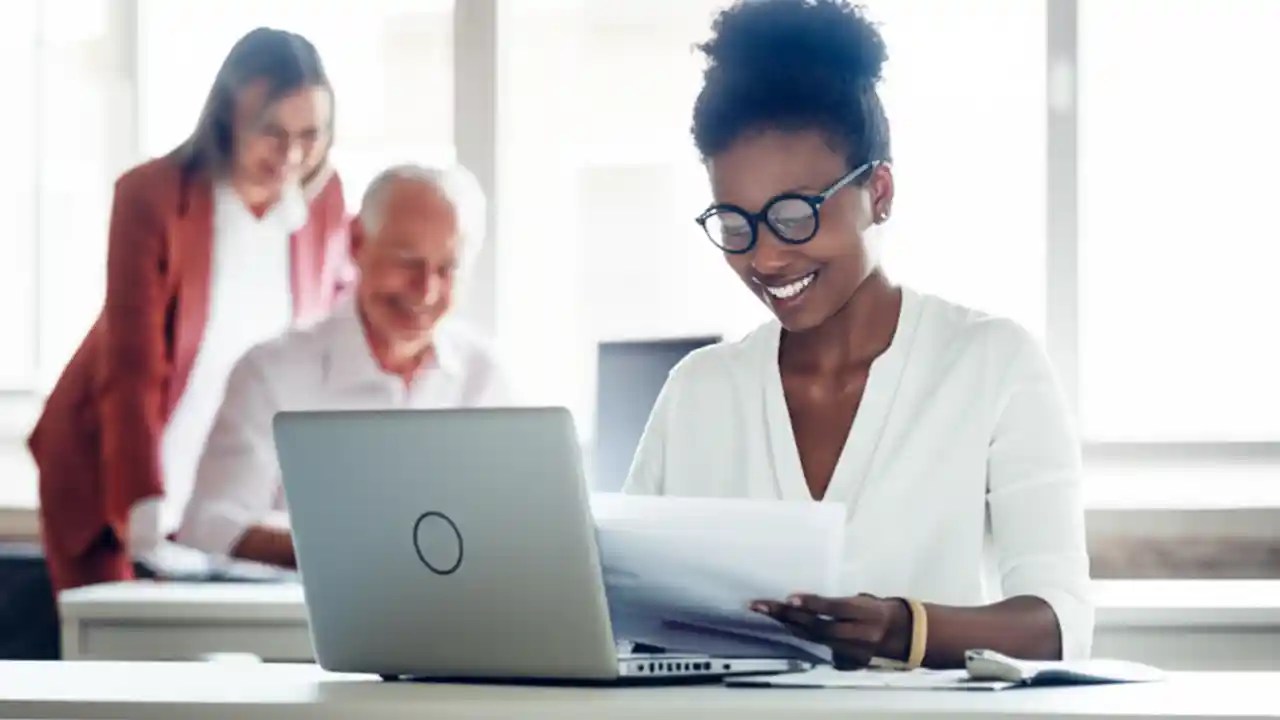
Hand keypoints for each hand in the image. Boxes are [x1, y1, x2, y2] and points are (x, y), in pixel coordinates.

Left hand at [751, 593, 909, 669]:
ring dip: (787, 625)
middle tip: (760, 605)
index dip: (813, 604)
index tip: (789, 598)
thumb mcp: (861, 600)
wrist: (898, 633)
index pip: (835, 609)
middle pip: (818, 627)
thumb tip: (801, 602)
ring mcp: (850, 650)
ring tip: (763, 612)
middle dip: (788, 616)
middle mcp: (857, 633)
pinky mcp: (846, 659)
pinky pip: (816, 646)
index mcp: (864, 613)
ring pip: (813, 638)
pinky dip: (798, 635)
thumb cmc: (874, 608)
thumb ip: (835, 603)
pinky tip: (782, 626)